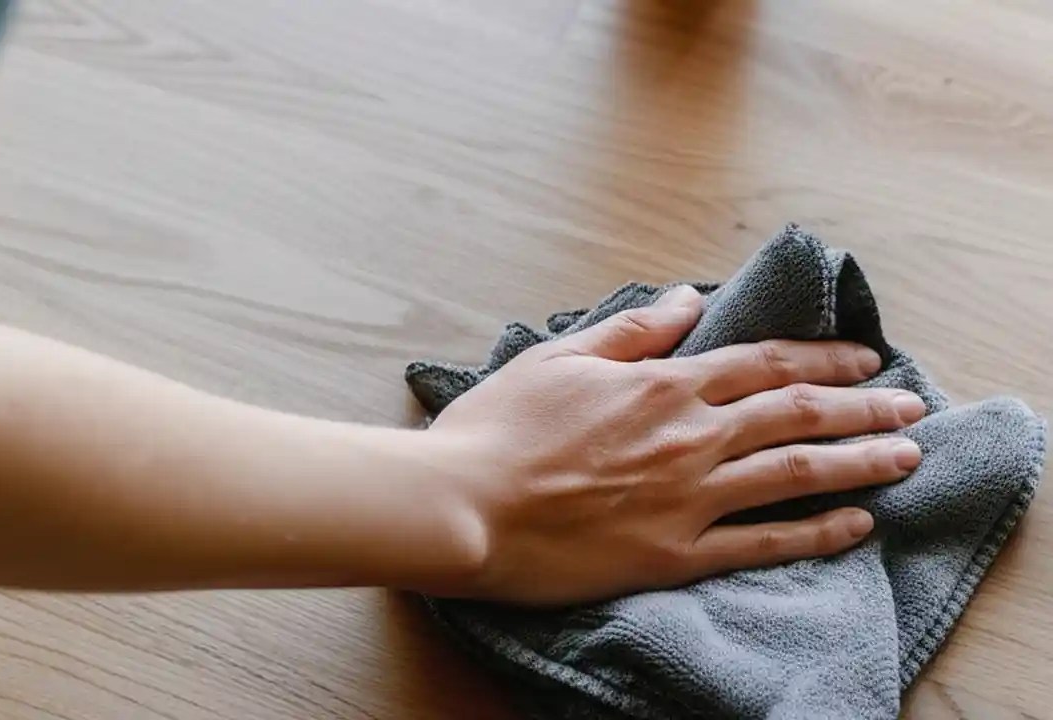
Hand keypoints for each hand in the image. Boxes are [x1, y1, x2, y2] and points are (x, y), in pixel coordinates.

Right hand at [428, 285, 924, 604]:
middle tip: (910, 408)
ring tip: (907, 457)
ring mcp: (688, 498)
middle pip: (798, 413)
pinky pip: (761, 543)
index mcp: (661, 384)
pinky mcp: (674, 554)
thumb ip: (631, 329)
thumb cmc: (499, 429)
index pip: (765, 363)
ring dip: (861, 462)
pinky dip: (815, 533)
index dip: (824, 360)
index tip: (867, 361)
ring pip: (796, 472)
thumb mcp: (560, 357)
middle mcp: (689, 436)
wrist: (465, 505)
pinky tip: (854, 525)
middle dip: (863, 408)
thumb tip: (686, 297)